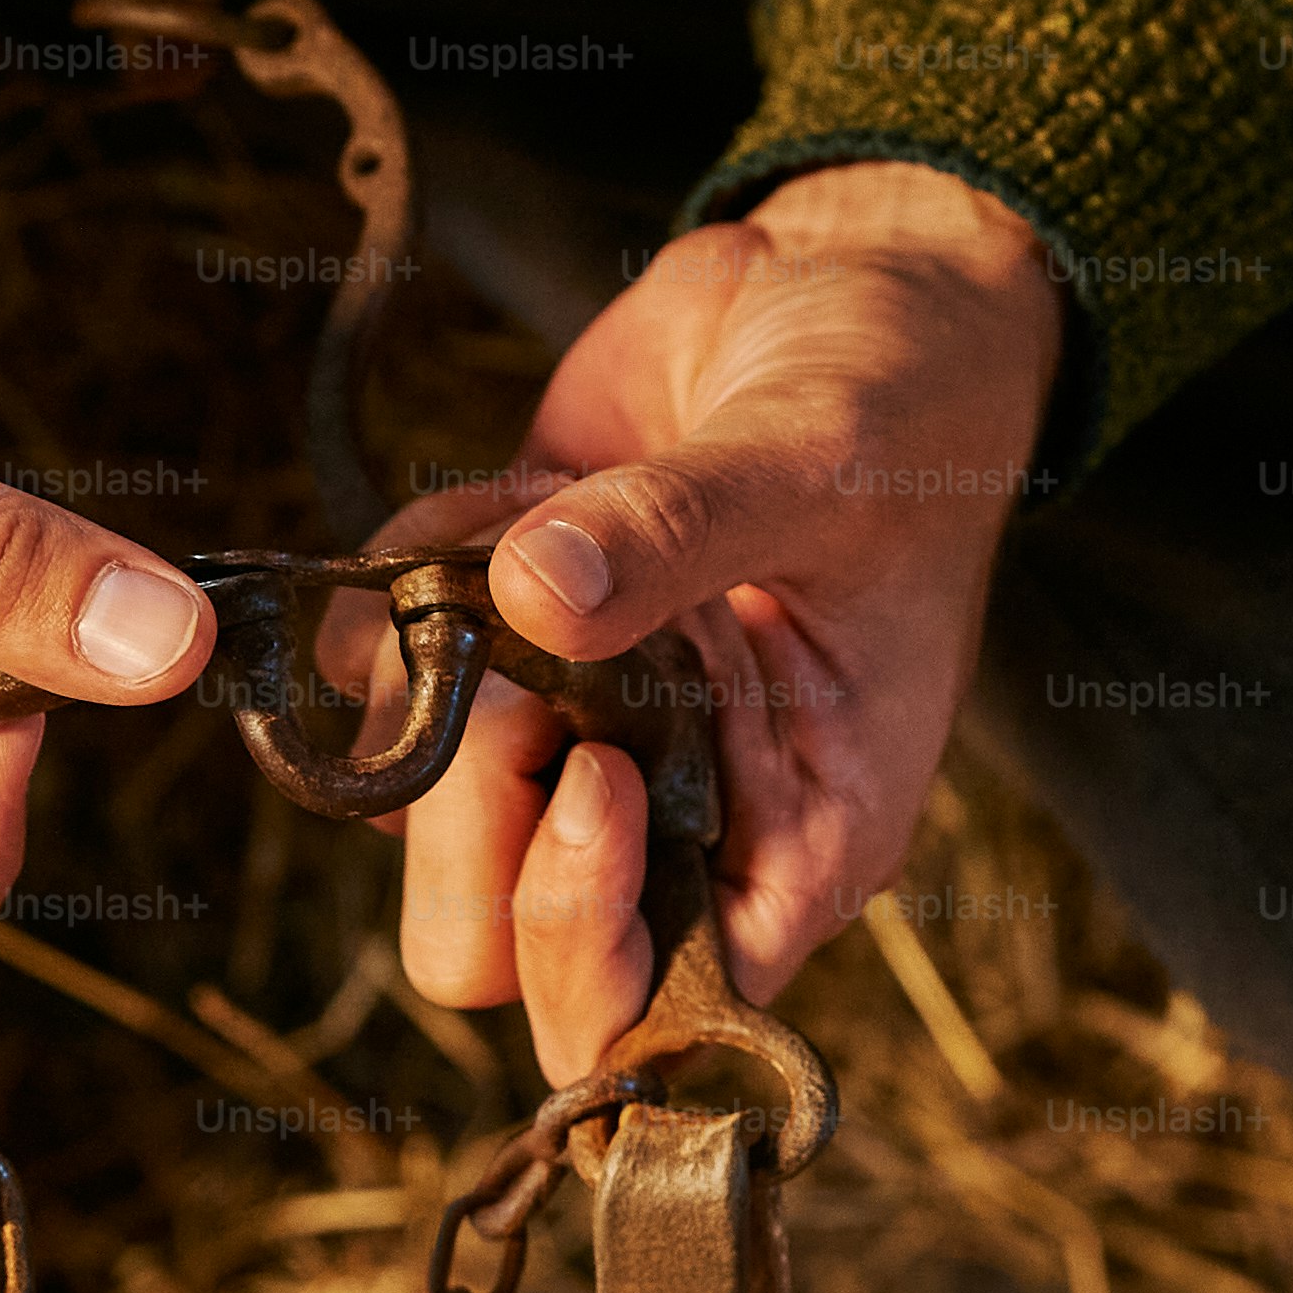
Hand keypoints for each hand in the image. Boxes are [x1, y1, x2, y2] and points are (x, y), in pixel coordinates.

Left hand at [357, 161, 1059, 1079]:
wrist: (855, 285)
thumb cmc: (903, 397)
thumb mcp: (823, 465)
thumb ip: (681, 532)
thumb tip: (533, 592)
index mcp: (799, 833)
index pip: (661, 1007)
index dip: (587, 939)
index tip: (592, 782)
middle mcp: (680, 812)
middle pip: (494, 945)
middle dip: (467, 825)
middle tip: (517, 672)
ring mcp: (581, 727)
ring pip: (420, 819)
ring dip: (429, 690)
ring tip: (524, 544)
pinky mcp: (508, 633)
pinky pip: (389, 667)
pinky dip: (405, 580)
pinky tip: (501, 490)